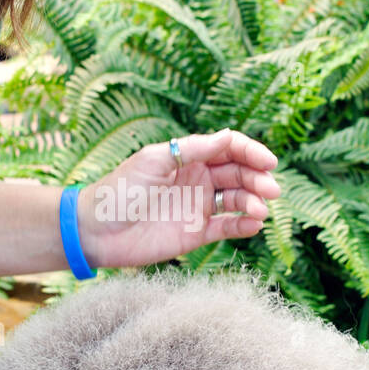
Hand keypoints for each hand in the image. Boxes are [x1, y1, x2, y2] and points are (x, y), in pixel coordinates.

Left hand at [77, 127, 280, 269]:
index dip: (252, 153)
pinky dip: (244, 226)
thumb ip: (192, 150)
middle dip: (258, 179)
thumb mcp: (153, 161)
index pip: (230, 149)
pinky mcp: (196, 234)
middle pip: (239, 174)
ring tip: (261, 210)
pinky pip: (227, 227)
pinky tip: (255, 224)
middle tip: (272, 189)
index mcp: (188, 157)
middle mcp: (198, 179)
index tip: (268, 162)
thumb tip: (227, 135)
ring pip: (238, 200)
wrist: (97, 229)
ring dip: (254, 203)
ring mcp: (198, 206)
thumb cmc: (119, 189)